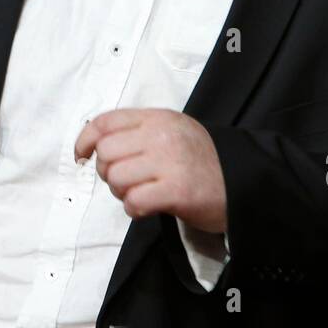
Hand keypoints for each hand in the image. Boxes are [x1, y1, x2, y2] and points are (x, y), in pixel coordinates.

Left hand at [73, 108, 226, 233]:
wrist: (244, 182)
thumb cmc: (204, 161)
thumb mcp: (173, 131)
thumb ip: (139, 132)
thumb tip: (98, 145)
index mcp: (158, 118)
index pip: (105, 122)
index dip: (85, 140)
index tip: (82, 156)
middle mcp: (161, 135)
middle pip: (106, 153)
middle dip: (108, 173)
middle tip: (127, 182)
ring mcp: (169, 162)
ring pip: (117, 178)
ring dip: (122, 193)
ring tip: (141, 194)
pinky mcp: (177, 191)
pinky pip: (134, 201)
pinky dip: (134, 209)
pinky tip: (149, 208)